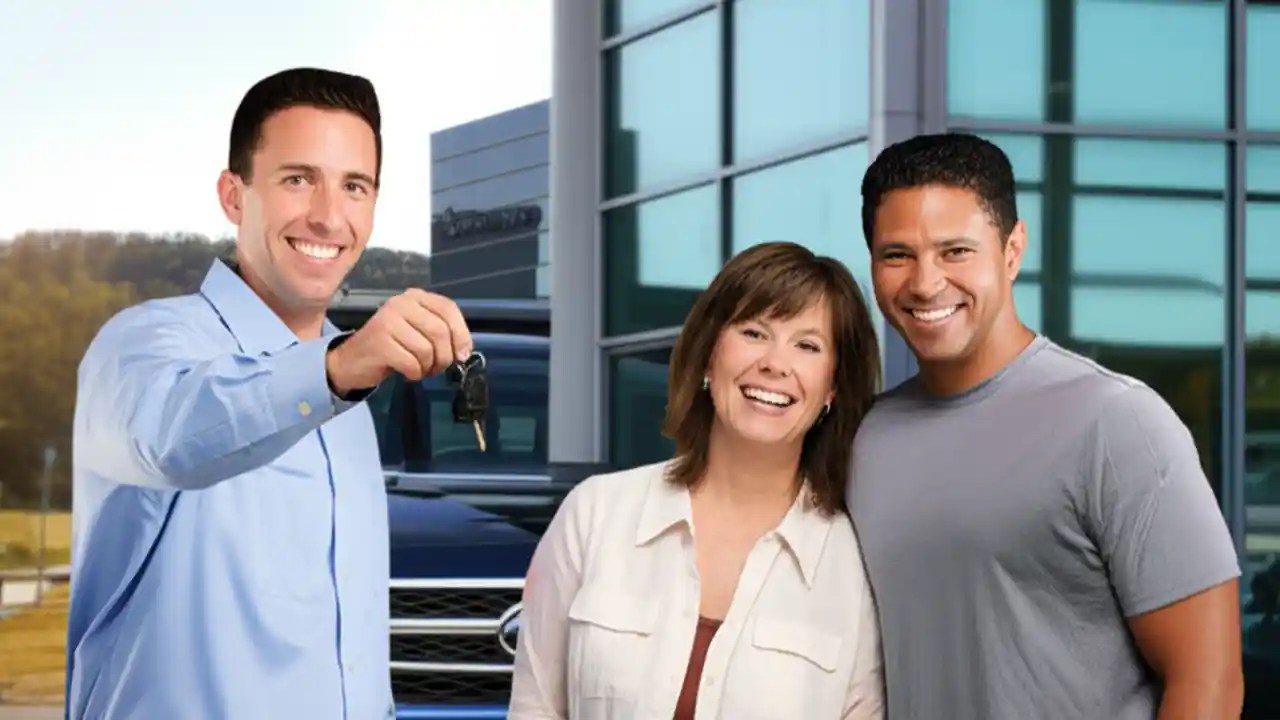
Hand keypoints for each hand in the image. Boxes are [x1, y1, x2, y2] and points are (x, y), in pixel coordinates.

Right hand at [326, 289, 472, 395]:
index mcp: (414, 297)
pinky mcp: (380, 343)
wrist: (352, 361)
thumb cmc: (392, 346)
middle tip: (437, 367)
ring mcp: (388, 321)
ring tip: (420, 369)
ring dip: (429, 367)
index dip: (461, 334)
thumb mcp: (418, 331)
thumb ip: (442, 333)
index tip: (462, 354)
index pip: (448, 309)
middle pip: (440, 331)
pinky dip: (415, 374)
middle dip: (445, 356)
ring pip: (427, 350)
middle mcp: (401, 304)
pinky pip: (412, 364)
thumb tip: (464, 351)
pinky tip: (407, 372)